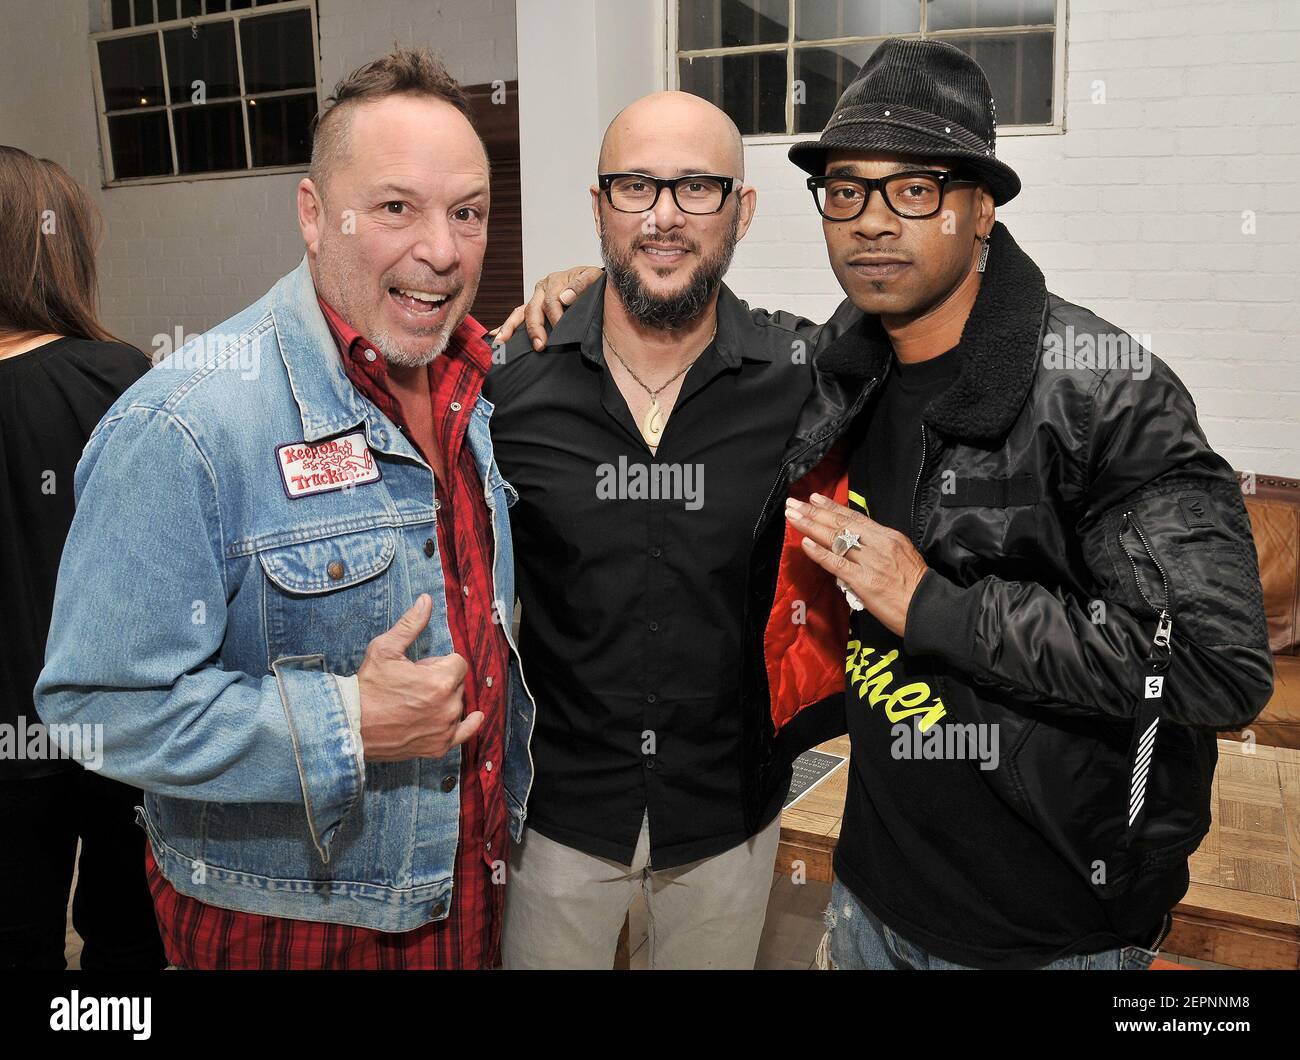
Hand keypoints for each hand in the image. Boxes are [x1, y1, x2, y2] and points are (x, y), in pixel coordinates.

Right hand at [356, 594, 480, 760]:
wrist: (351, 725)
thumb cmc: (368, 687)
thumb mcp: (386, 649)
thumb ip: (411, 624)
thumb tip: (426, 600)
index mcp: (442, 680)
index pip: (457, 662)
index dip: (438, 663)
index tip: (420, 668)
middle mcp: (449, 706)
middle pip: (457, 683)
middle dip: (440, 680)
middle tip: (412, 686)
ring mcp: (445, 728)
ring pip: (457, 704)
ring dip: (444, 700)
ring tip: (415, 703)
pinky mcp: (439, 746)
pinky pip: (464, 733)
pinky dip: (469, 725)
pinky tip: (476, 717)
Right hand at [488, 266, 602, 349]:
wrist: (595, 281)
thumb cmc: (594, 281)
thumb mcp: (594, 277)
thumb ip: (582, 284)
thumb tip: (565, 298)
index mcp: (555, 281)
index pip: (551, 301)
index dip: (556, 317)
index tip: (562, 330)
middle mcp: (542, 289)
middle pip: (532, 309)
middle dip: (534, 329)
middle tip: (540, 346)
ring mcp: (536, 299)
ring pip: (520, 313)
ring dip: (510, 328)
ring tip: (501, 342)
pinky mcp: (534, 308)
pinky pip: (518, 316)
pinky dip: (507, 326)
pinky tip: (495, 336)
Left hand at [784, 493, 928, 637]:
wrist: (928, 607)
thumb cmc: (915, 585)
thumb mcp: (901, 554)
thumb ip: (878, 546)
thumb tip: (854, 542)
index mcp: (888, 536)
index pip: (854, 518)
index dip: (832, 507)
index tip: (815, 498)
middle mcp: (878, 544)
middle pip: (841, 524)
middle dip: (814, 512)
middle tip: (793, 503)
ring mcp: (870, 562)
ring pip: (836, 539)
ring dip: (810, 526)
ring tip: (793, 517)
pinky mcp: (864, 580)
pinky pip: (837, 563)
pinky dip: (819, 553)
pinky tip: (805, 543)